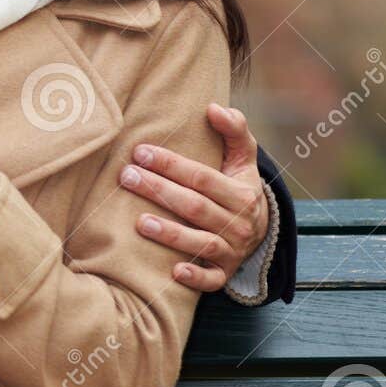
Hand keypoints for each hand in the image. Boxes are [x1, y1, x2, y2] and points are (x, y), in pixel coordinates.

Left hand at [122, 103, 268, 292]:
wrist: (259, 231)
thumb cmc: (238, 186)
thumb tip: (214, 107)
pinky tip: (174, 271)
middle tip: (126, 176)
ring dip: (171, 234)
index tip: (140, 152)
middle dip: (159, 191)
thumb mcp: (243, 158)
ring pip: (201, 242)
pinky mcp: (223, 273)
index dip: (171, 164)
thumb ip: (234, 130)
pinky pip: (212, 279)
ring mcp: (232, 250)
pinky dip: (195, 277)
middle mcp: (238, 223)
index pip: (202, 177)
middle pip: (195, 207)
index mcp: (241, 193)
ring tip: (140, 222)